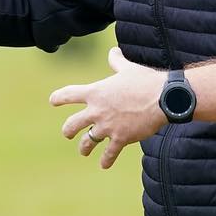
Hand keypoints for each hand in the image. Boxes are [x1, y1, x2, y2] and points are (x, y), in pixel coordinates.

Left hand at [49, 46, 166, 169]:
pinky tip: (104, 165)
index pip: (69, 95)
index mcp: (95, 92)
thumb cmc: (145, 81)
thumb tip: (113, 51)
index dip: (59, 98)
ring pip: (88, 141)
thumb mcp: (127, 68)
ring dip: (84, 147)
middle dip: (68, 130)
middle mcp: (96, 111)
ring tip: (83, 151)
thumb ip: (116, 61)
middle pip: (73, 124)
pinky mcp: (120, 138)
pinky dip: (106, 160)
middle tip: (67, 133)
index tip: (53, 101)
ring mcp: (107, 126)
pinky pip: (109, 153)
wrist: (162, 99)